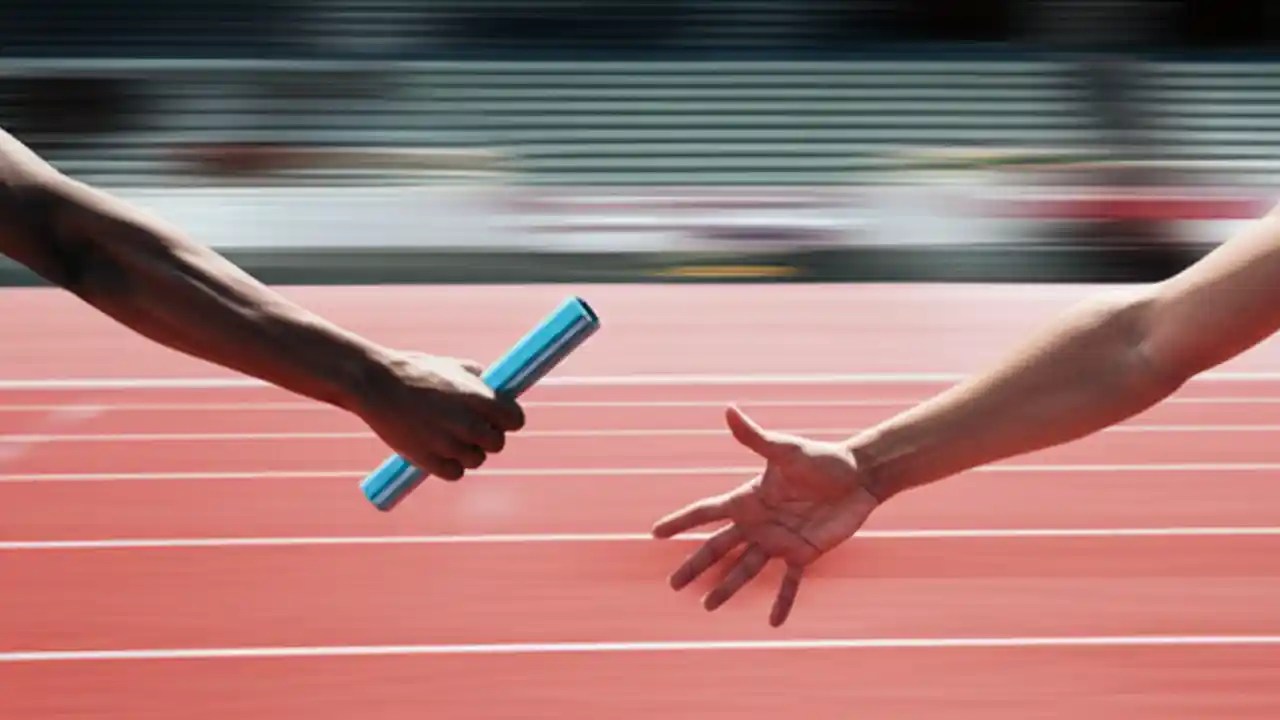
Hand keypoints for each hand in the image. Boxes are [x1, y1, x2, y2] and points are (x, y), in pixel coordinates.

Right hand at [355, 351, 524, 480]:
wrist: (376, 384)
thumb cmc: (413, 370)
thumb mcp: (450, 365)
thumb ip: (475, 377)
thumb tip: (488, 382)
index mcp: (481, 398)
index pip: (516, 420)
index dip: (507, 420)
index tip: (497, 418)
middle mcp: (470, 424)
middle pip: (497, 444)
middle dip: (486, 437)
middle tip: (468, 428)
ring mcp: (450, 444)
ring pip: (476, 460)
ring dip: (467, 452)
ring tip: (447, 437)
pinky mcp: (430, 461)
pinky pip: (455, 473)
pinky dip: (449, 466)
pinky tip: (439, 452)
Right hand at [652, 406, 881, 625]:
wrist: (858, 475)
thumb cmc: (821, 459)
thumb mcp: (785, 449)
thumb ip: (755, 438)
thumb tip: (728, 410)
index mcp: (748, 499)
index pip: (706, 512)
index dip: (681, 522)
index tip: (656, 533)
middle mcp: (758, 523)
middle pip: (718, 548)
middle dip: (696, 566)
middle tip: (674, 584)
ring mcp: (779, 541)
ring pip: (745, 570)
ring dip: (727, 588)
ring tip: (708, 606)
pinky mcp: (803, 554)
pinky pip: (790, 583)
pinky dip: (782, 602)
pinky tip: (773, 622)